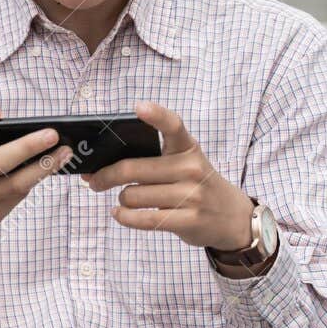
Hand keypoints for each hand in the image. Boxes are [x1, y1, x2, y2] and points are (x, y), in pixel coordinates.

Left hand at [84, 101, 252, 250]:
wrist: (232, 217)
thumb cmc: (196, 185)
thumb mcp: (185, 163)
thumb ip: (154, 159)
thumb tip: (105, 163)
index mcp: (188, 147)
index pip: (172, 125)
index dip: (156, 115)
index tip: (138, 107)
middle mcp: (191, 168)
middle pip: (132, 168)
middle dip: (105, 176)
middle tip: (93, 180)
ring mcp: (191, 195)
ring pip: (133, 195)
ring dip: (121, 199)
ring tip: (124, 199)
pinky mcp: (188, 220)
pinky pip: (144, 219)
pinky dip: (124, 217)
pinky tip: (118, 213)